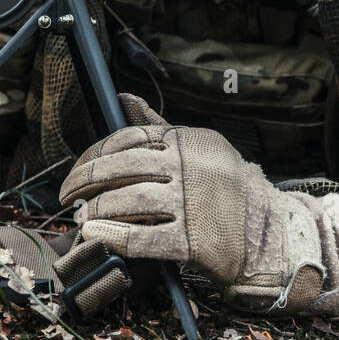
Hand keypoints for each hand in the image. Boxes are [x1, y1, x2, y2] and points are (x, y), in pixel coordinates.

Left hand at [59, 94, 338, 315]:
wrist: (272, 232)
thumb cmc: (228, 188)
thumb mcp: (200, 146)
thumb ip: (158, 127)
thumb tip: (123, 97)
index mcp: (187, 142)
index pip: (128, 139)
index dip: (95, 154)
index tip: (78, 170)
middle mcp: (188, 168)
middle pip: (122, 168)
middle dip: (85, 181)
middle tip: (66, 194)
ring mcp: (191, 204)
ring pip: (129, 201)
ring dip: (96, 209)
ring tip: (81, 216)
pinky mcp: (193, 242)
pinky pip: (143, 237)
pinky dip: (113, 235)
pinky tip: (96, 234)